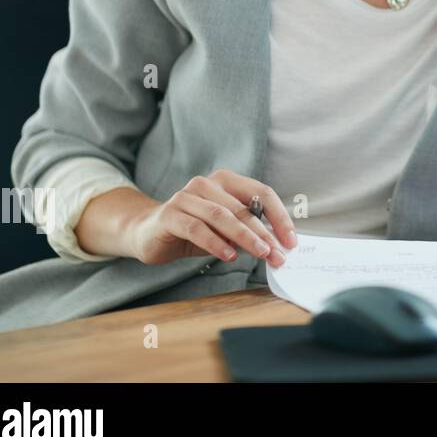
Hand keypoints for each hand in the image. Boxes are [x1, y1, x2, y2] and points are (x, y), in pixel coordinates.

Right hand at [126, 169, 297, 265]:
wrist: (146, 232)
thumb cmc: (192, 230)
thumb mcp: (224, 230)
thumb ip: (246, 231)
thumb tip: (276, 245)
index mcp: (226, 181)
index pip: (261, 193)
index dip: (279, 216)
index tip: (290, 240)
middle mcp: (207, 184)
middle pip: (243, 208)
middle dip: (265, 233)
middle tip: (278, 254)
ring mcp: (186, 197)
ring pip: (222, 216)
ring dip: (245, 237)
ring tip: (261, 254)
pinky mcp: (170, 214)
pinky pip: (197, 228)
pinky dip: (216, 243)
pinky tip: (229, 256)